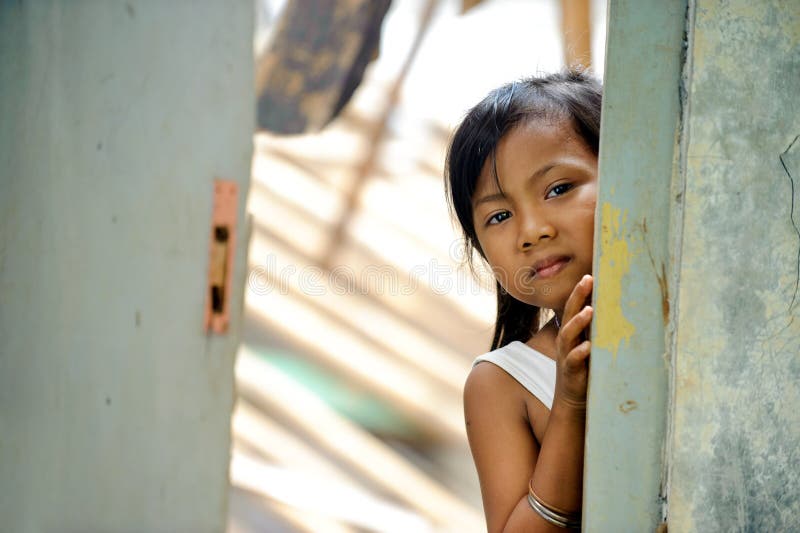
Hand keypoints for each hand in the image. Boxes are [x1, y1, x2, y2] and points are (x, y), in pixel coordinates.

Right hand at [554, 274, 592, 410]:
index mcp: (572, 332)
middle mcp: (567, 340)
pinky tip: (588, 346)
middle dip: (578, 296)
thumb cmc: (585, 368)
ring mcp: (566, 354)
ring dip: (578, 321)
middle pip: (569, 313)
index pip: (574, 306)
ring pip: (569, 334)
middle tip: (587, 280)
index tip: (590, 275)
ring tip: (589, 310)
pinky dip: (579, 352)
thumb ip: (597, 330)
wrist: (572, 398)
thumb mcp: (590, 345)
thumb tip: (618, 311)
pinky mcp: (571, 371)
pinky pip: (574, 359)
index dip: (580, 291)